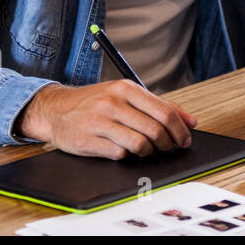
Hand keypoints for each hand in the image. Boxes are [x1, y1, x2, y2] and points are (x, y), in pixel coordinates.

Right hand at [16, 80, 197, 158]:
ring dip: (148, 152)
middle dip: (167, 144)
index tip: (185, 139)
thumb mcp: (125, 95)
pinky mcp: (88, 140)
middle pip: (154, 130)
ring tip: (146, 150)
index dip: (179, 130)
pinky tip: (123, 150)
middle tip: (167, 148)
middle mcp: (113, 102)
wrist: (55, 109)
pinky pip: (120, 154)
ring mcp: (99, 122)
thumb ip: (158, 106)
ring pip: (139, 144)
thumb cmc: (94, 102)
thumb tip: (190, 121)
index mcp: (126, 88)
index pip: (164, 111)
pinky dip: (127, 156)